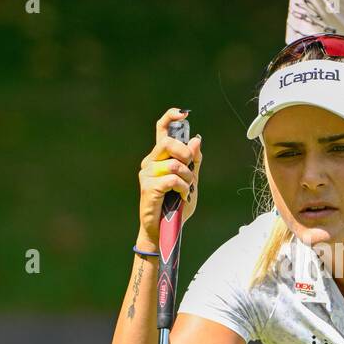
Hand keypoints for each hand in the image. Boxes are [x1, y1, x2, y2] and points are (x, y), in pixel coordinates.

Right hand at [137, 108, 201, 247]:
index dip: (170, 117)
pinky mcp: (148, 186)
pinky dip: (183, 188)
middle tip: (190, 170)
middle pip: (168, 143)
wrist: (165, 230)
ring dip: (188, 178)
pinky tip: (181, 196)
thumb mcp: (191, 181)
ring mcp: (146, 173)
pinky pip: (173, 179)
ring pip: (174, 164)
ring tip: (186, 190)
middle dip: (185, 155)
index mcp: (159, 157)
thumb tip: (196, 139)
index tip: (183, 113)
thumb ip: (194, 161)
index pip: (161, 130)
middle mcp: (150, 162)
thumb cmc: (176, 206)